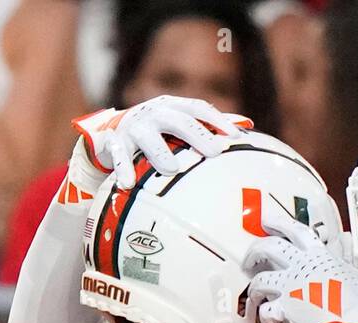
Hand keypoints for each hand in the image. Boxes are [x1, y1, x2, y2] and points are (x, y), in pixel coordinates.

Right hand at [73, 95, 246, 184]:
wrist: (111, 132)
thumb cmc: (156, 130)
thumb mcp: (178, 122)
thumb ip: (207, 124)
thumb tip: (246, 126)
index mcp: (173, 106)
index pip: (198, 108)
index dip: (217, 120)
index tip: (235, 136)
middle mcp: (154, 112)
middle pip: (178, 120)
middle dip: (197, 135)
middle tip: (214, 152)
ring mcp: (134, 127)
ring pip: (148, 136)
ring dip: (159, 152)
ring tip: (170, 169)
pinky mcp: (115, 142)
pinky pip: (118, 155)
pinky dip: (122, 167)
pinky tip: (128, 182)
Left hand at [243, 209, 357, 322]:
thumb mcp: (356, 273)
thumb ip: (344, 259)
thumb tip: (345, 248)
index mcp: (319, 256)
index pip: (295, 231)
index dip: (278, 223)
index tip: (267, 220)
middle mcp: (301, 267)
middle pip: (268, 248)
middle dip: (254, 253)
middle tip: (250, 261)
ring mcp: (291, 287)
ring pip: (260, 280)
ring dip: (254, 287)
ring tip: (255, 294)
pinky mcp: (285, 309)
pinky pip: (265, 311)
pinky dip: (265, 315)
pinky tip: (269, 318)